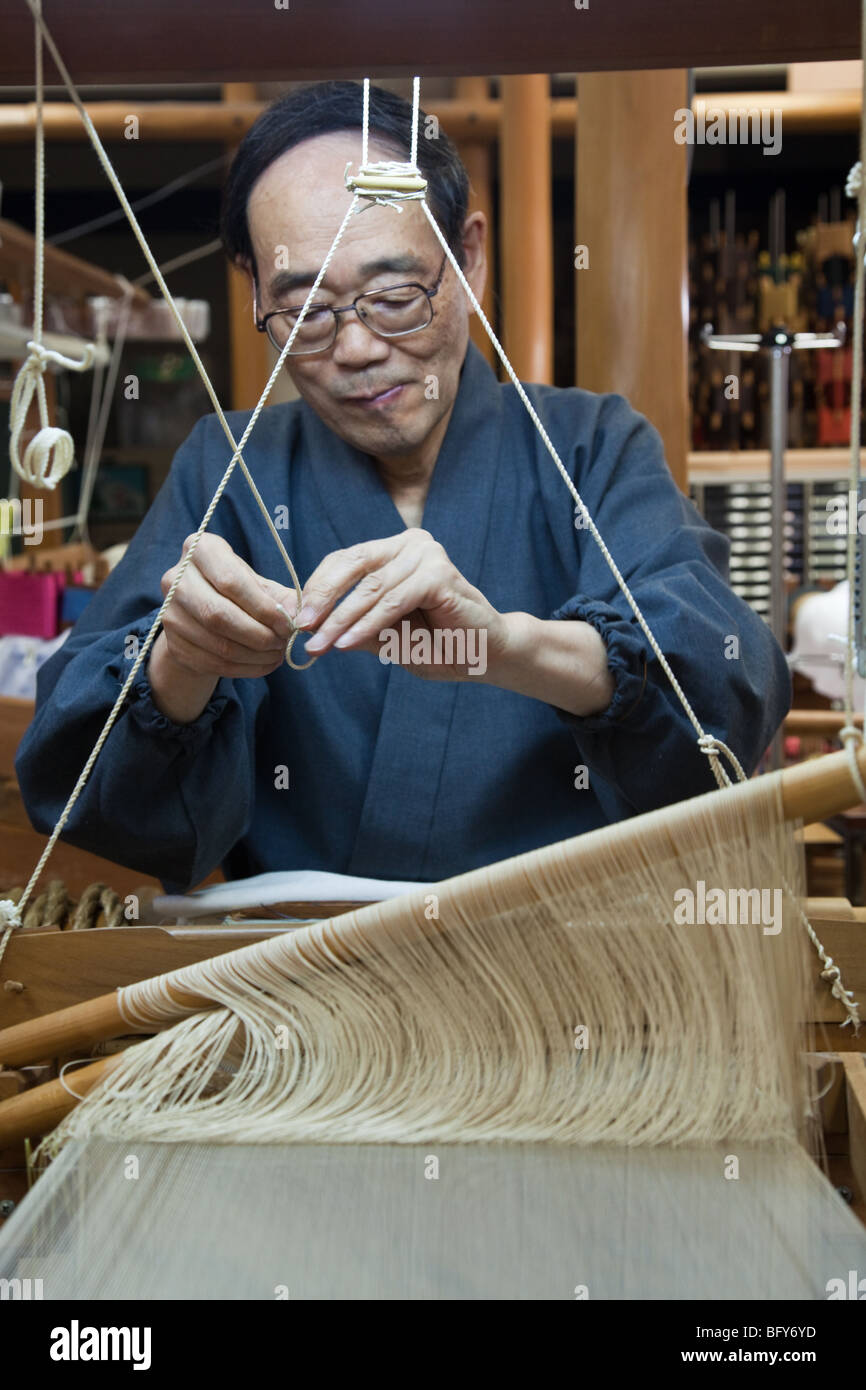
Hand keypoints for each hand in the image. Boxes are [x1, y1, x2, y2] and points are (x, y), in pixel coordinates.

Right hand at [154, 533, 293, 683]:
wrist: (202, 613)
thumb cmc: (237, 592)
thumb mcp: (260, 585)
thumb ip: (282, 598)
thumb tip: (299, 618)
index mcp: (200, 549)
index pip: (231, 581)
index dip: (263, 607)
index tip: (288, 624)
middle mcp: (176, 578)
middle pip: (219, 615)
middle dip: (259, 635)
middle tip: (283, 642)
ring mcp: (169, 613)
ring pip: (217, 644)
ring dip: (255, 655)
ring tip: (277, 654)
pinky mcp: (173, 644)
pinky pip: (213, 663)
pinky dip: (244, 669)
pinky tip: (263, 664)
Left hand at [293, 528, 507, 680]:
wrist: (484, 656)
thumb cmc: (437, 644)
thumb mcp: (383, 634)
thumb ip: (350, 622)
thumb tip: (304, 622)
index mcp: (394, 550)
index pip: (344, 561)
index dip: (317, 588)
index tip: (296, 618)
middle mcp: (410, 544)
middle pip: (352, 565)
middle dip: (322, 600)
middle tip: (302, 627)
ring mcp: (426, 555)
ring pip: (371, 589)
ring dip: (341, 620)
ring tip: (320, 645)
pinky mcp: (439, 574)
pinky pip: (392, 602)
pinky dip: (367, 624)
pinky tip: (348, 643)